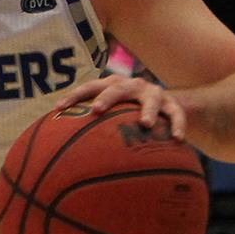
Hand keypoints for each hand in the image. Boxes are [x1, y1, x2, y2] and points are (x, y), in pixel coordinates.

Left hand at [54, 74, 187, 141]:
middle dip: (106, 98)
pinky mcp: (172, 104)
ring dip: (147, 110)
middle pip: (117, 88)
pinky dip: (178, 125)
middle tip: (96, 110)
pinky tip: (178, 140)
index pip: (89, 87)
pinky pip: (176, 114)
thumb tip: (55, 148)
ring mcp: (153, 93)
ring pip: (151, 99)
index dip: (74, 96)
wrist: (165, 104)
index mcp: (112, 85)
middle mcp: (132, 86)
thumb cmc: (127, 114)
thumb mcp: (110, 115)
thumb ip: (88, 127)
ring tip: (144, 124)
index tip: (58, 109)